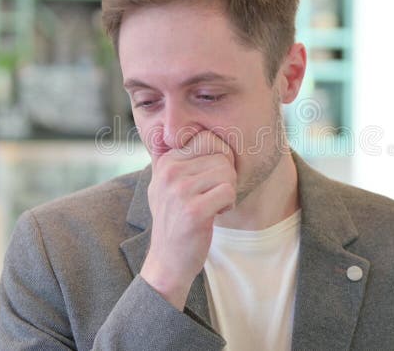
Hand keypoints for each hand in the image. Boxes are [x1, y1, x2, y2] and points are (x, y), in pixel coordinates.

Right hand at [139, 130, 235, 310]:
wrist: (167, 261)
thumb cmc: (176, 221)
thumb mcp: (167, 186)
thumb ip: (178, 158)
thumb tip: (193, 131)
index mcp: (165, 162)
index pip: (206, 138)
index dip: (220, 156)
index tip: (213, 176)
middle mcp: (169, 172)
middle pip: (221, 156)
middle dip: (226, 176)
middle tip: (214, 195)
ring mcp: (179, 191)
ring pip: (227, 172)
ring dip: (228, 191)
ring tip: (213, 205)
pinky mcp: (194, 211)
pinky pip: (228, 191)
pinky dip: (229, 204)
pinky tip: (216, 214)